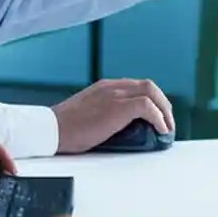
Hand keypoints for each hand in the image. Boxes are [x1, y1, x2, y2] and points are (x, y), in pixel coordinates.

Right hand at [51, 79, 174, 153]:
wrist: (51, 129)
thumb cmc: (65, 128)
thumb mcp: (88, 114)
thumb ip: (104, 113)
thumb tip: (123, 129)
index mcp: (104, 87)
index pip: (136, 86)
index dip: (151, 100)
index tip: (157, 115)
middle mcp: (111, 86)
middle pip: (148, 86)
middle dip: (163, 103)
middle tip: (167, 122)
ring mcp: (114, 95)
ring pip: (151, 92)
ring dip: (164, 110)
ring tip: (167, 127)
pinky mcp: (117, 108)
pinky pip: (147, 107)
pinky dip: (159, 118)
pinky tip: (160, 130)